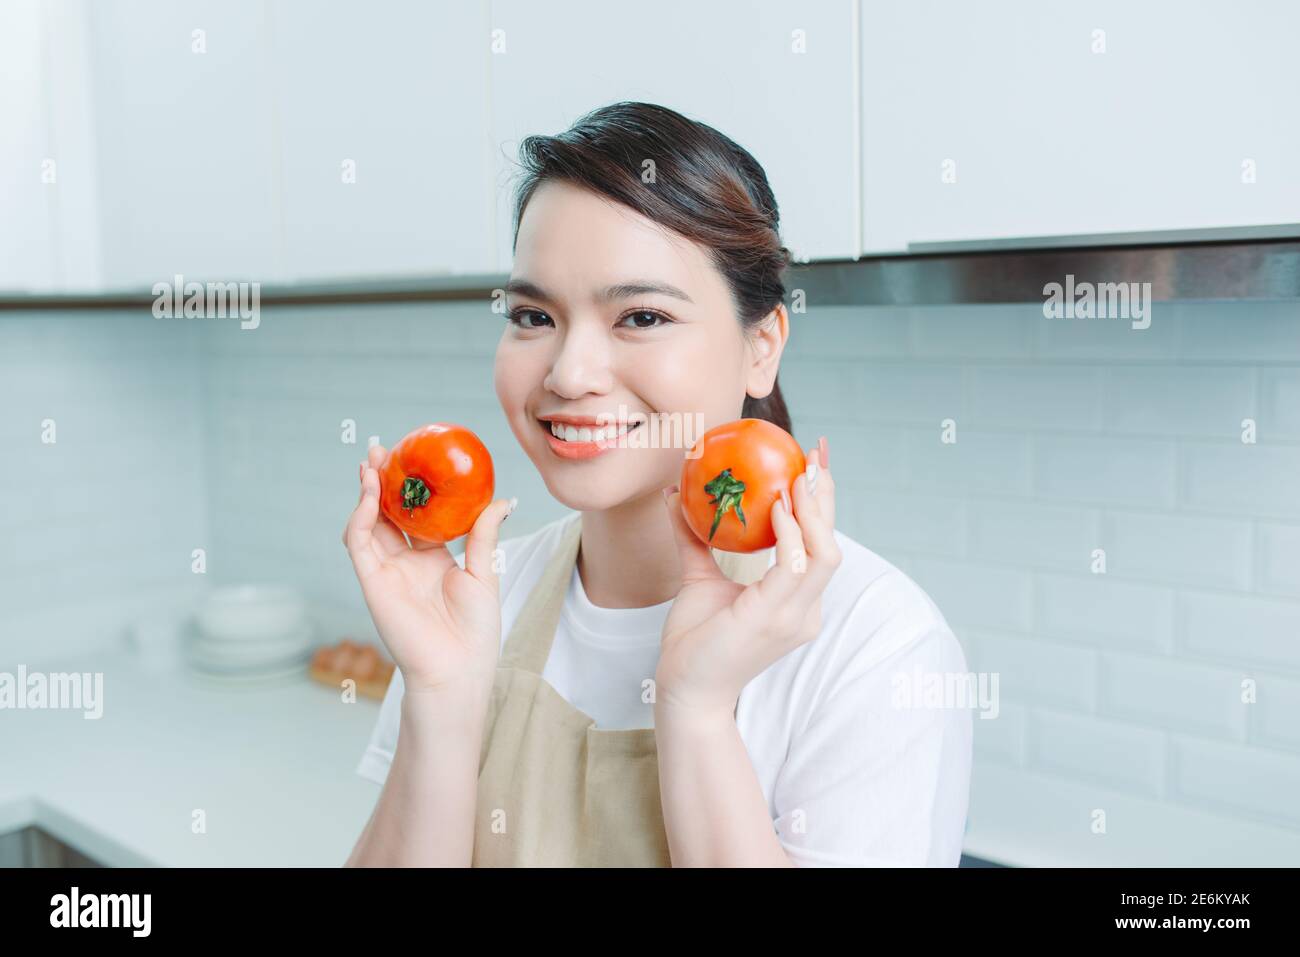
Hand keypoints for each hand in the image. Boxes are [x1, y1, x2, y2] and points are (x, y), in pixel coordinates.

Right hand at [342, 443, 514, 698]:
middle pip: (387, 513)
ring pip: (368, 523)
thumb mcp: (485, 574)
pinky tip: (371, 493)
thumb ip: (484, 535)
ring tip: (372, 462)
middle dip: (382, 481)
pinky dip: (361, 516)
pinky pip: (359, 543)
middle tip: (382, 449)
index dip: (411, 488)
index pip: (416, 515)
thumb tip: (502, 500)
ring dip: (367, 492)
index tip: (414, 458)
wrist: (458, 670)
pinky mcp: (372, 582)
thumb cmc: (476, 632)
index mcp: (433, 559)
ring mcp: (386, 572)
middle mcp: (405, 562)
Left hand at [656, 437, 840, 719]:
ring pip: (824, 554)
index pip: (821, 545)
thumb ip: (695, 538)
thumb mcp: (698, 579)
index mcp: (796, 601)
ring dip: (813, 511)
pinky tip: (776, 507)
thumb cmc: (695, 642)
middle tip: (813, 455)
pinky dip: (790, 534)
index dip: (823, 502)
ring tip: (796, 476)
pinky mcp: (775, 619)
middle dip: (827, 496)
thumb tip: (676, 492)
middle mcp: (805, 610)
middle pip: (831, 543)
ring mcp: (795, 618)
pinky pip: (794, 567)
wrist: (685, 691)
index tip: (813, 461)